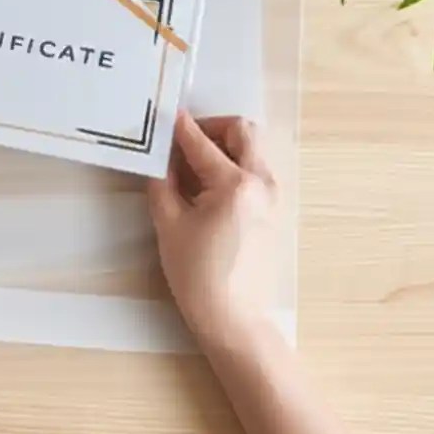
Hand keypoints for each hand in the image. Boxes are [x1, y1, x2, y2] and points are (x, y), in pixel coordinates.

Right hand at [147, 112, 280, 345]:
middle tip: (182, 143)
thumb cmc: (198, 275)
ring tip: (190, 169)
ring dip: (222, 146)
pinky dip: (232, 165)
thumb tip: (159, 156)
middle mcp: (262, 182)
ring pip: (251, 149)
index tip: (162, 114)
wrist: (234, 318)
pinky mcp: (273, 209)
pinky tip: (206, 189)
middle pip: (241, 131)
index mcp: (235, 184)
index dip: (178, 126)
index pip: (201, 142)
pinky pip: (254, 170)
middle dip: (210, 128)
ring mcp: (273, 195)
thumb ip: (162, 182)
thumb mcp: (169, 224)